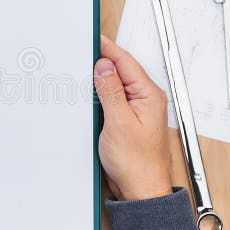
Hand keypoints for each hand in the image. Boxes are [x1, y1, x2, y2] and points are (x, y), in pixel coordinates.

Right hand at [94, 36, 172, 200]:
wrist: (141, 191)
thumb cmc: (137, 164)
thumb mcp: (119, 122)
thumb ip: (111, 91)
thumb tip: (104, 65)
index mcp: (149, 95)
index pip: (125, 62)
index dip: (107, 49)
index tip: (91, 38)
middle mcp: (145, 100)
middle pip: (120, 71)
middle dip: (100, 62)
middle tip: (80, 53)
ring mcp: (136, 110)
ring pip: (114, 86)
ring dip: (99, 81)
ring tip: (81, 72)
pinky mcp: (127, 121)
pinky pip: (112, 100)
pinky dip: (100, 96)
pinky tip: (89, 96)